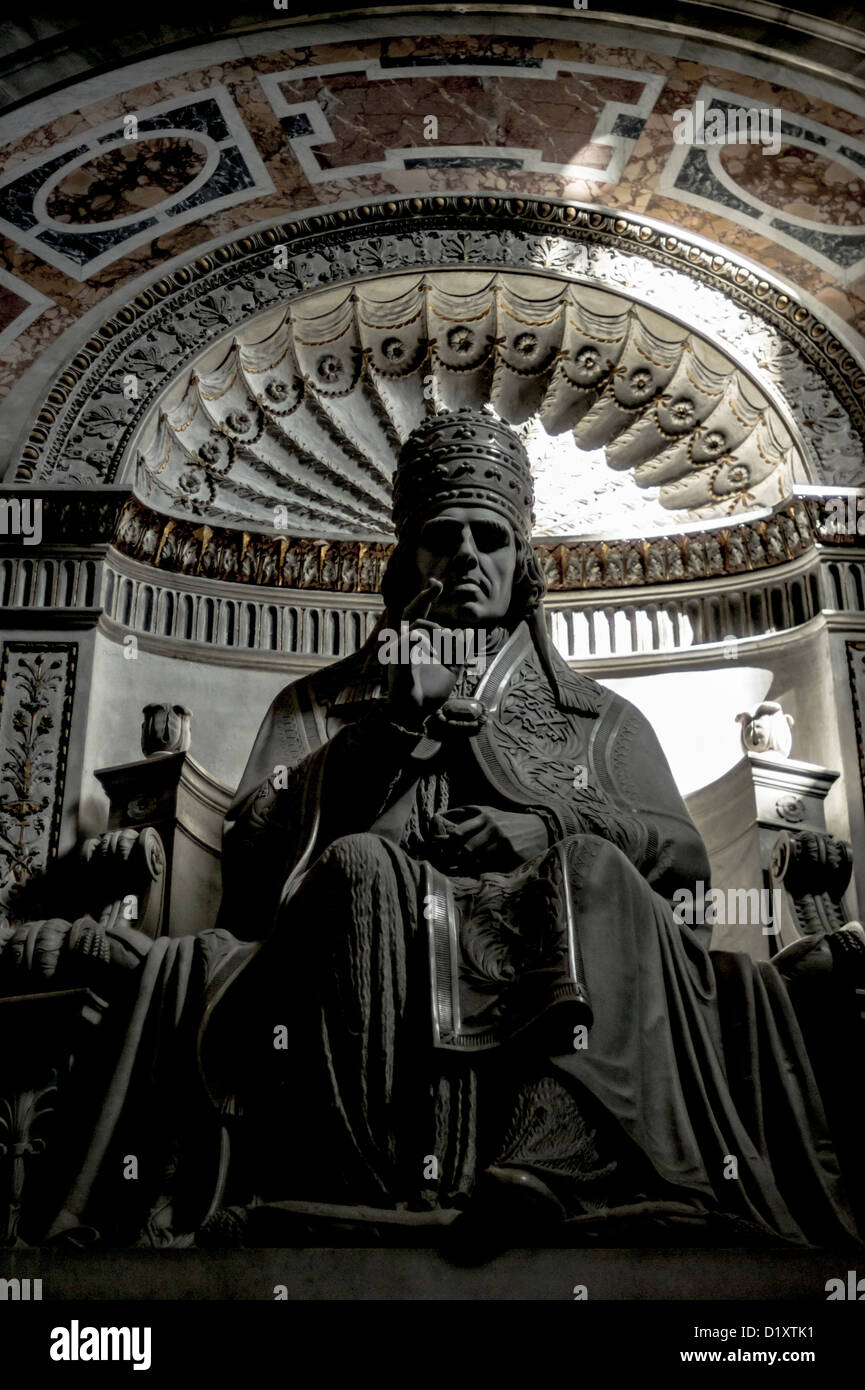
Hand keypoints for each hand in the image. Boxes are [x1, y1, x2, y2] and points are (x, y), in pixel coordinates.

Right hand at [387, 580, 457, 727]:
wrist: (415, 716)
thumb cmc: (429, 693)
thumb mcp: (452, 670)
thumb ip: (460, 652)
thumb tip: (465, 632)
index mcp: (414, 643)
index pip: (416, 613)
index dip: (425, 597)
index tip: (436, 584)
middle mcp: (403, 644)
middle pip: (413, 613)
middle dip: (426, 600)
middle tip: (438, 588)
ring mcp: (398, 652)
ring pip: (418, 627)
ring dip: (438, 637)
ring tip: (446, 655)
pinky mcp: (398, 661)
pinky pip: (412, 641)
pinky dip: (426, 644)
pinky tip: (434, 653)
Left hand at [427, 804, 548, 872]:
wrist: (538, 827)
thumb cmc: (506, 821)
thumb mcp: (487, 811)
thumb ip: (465, 814)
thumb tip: (439, 815)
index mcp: (483, 815)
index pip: (459, 831)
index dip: (447, 844)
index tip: (438, 851)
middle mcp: (492, 826)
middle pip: (466, 848)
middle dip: (455, 859)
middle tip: (446, 867)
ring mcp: (502, 840)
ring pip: (478, 859)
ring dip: (467, 867)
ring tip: (459, 872)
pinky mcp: (511, 853)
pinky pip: (492, 866)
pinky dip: (482, 871)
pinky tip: (477, 873)